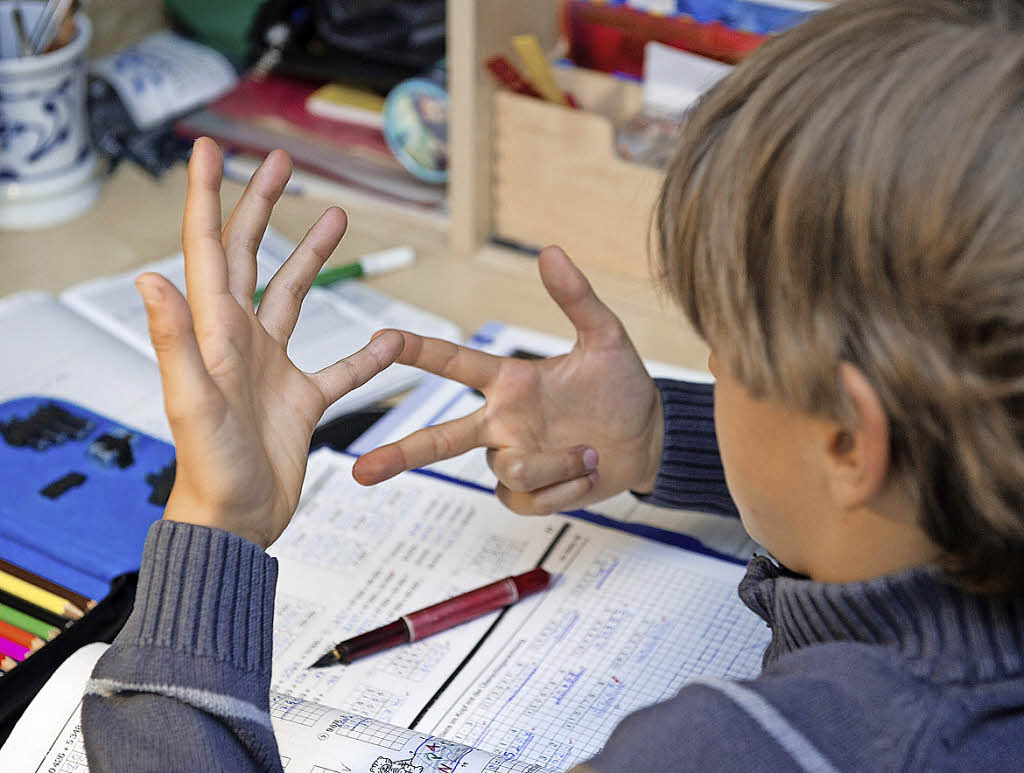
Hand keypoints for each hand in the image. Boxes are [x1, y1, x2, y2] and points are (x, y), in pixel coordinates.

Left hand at [138, 138, 403, 546]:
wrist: (234, 523)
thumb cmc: (210, 471)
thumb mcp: (193, 402)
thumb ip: (175, 339)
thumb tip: (151, 277)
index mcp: (215, 333)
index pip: (208, 250)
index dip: (207, 198)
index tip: (209, 150)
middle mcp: (241, 340)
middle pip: (251, 257)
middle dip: (262, 206)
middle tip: (279, 163)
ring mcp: (272, 368)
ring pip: (294, 296)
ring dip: (312, 256)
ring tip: (336, 217)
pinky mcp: (301, 399)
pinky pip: (340, 365)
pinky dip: (366, 351)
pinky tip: (390, 338)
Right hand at [353, 247, 662, 513]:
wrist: (651, 438)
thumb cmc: (622, 386)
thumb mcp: (606, 338)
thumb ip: (576, 298)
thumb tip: (551, 252)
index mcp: (510, 383)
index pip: (454, 364)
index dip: (419, 351)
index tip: (381, 339)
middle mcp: (502, 422)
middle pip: (440, 438)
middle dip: (399, 454)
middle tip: (360, 469)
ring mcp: (514, 459)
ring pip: (507, 470)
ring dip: (553, 463)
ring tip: (590, 452)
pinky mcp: (530, 493)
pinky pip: (528, 498)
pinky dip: (564, 486)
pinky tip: (586, 473)